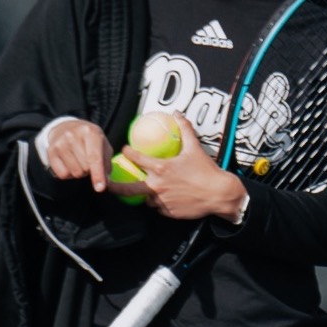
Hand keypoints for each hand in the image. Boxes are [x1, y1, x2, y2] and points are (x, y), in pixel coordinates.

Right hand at [46, 119, 116, 190]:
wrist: (66, 128)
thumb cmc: (90, 139)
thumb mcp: (103, 145)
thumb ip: (107, 164)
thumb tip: (105, 183)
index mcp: (90, 132)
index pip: (94, 158)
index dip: (98, 175)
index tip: (100, 188)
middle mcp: (73, 136)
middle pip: (85, 168)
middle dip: (90, 170)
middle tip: (88, 159)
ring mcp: (60, 143)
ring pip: (75, 173)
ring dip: (80, 172)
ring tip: (79, 160)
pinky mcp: (51, 152)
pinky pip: (63, 174)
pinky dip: (69, 173)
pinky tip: (69, 162)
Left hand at [124, 112, 248, 222]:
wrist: (219, 194)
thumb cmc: (206, 171)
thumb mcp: (195, 148)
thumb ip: (184, 129)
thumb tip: (177, 114)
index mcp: (160, 169)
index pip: (137, 159)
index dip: (128, 152)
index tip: (125, 150)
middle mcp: (157, 186)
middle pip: (128, 188)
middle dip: (115, 185)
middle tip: (107, 182)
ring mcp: (162, 201)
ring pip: (146, 198)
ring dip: (145, 194)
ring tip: (148, 189)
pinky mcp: (168, 212)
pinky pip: (158, 208)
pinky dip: (159, 203)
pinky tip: (165, 198)